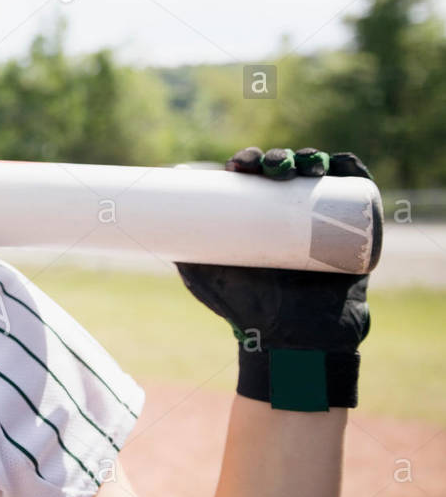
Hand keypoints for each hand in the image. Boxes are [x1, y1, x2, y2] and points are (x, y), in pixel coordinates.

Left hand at [174, 146, 372, 410]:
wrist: (292, 339)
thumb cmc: (245, 308)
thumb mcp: (203, 275)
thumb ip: (179, 248)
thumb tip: (142, 221)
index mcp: (254, 214)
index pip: (250, 176)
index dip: (245, 161)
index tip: (237, 164)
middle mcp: (288, 211)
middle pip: (283, 169)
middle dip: (276, 157)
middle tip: (267, 165)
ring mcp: (321, 217)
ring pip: (316, 175)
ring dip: (309, 158)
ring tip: (302, 166)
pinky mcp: (354, 230)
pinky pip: (355, 192)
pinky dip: (351, 170)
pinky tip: (341, 164)